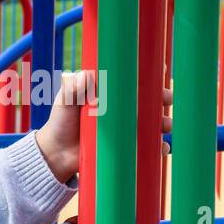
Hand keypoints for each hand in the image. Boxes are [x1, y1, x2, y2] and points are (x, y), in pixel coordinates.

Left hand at [34, 69, 173, 183]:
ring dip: (164, 122)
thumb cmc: (60, 123)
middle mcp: (121, 107)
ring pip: (152, 121)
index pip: (133, 79)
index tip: (161, 71)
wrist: (56, 153)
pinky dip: (158, 146)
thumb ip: (72, 89)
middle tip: (167, 99)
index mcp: (109, 92)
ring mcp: (126, 126)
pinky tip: (162, 147)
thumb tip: (84, 75)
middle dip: (162, 98)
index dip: (149, 75)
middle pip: (149, 99)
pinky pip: (147, 144)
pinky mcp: (126, 145)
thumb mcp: (65, 103)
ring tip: (165, 126)